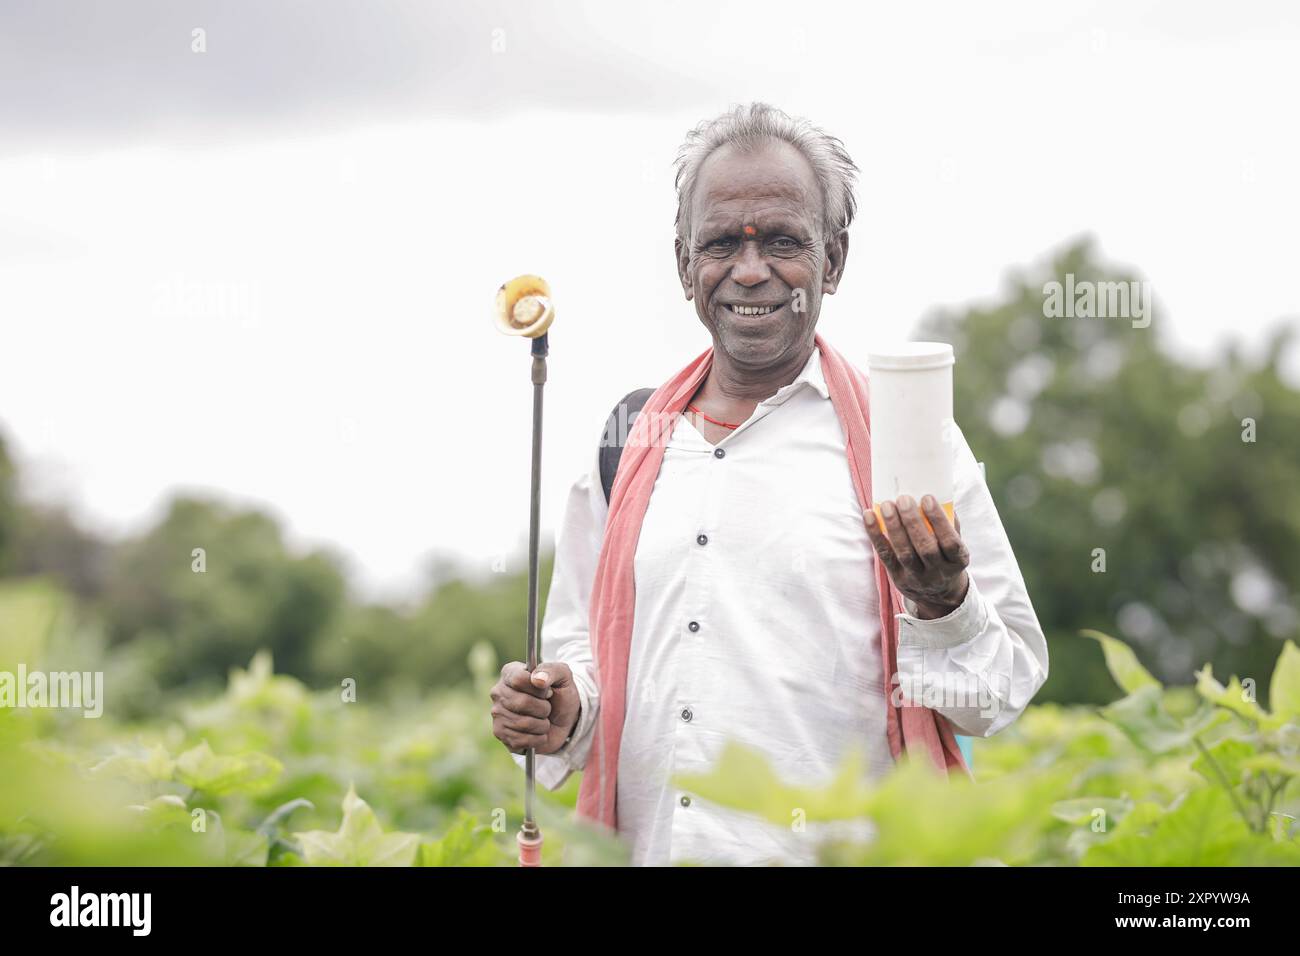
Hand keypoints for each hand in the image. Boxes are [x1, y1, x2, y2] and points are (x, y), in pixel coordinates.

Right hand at [490, 661, 580, 754]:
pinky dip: (537, 739)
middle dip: (543, 708)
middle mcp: (499, 692)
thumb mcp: (563, 676)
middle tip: (548, 708)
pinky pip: (520, 740)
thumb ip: (552, 671)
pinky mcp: (500, 733)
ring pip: (522, 723)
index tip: (549, 692)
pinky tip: (538, 733)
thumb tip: (537, 679)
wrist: (563, 720)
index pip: (518, 679)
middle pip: (521, 702)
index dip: (538, 689)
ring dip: (542, 725)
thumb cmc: (560, 694)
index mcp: (511, 672)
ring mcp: (497, 713)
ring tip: (544, 721)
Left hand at [866, 494, 969, 618]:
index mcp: (958, 561)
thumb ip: (949, 524)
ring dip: (894, 527)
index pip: (951, 542)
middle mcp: (939, 573)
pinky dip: (876, 535)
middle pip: (926, 548)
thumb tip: (938, 493)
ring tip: (888, 506)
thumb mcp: (955, 545)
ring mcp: (917, 578)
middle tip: (903, 499)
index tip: (927, 498)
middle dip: (913, 522)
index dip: (939, 521)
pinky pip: (885, 556)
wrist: (939, 594)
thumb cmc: (946, 557)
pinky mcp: (898, 578)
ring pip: (904, 553)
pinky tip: (869, 516)